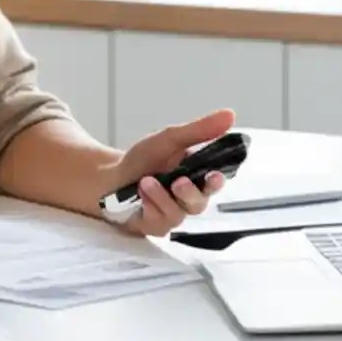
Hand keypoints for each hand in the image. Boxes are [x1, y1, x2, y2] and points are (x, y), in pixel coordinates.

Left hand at [105, 109, 235, 236]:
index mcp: (197, 177)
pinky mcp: (155, 226)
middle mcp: (188, 200)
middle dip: (190, 193)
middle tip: (179, 182)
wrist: (110, 175)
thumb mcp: (170, 139)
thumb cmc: (144, 159)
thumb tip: (230, 114)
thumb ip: (199, 130)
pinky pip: (158, 223)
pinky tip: (140, 195)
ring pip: (177, 214)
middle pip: (199, 204)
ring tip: (146, 182)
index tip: (215, 176)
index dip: (217, 182)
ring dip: (162, 197)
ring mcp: (172, 215)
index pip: (215, 183)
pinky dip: (149, 207)